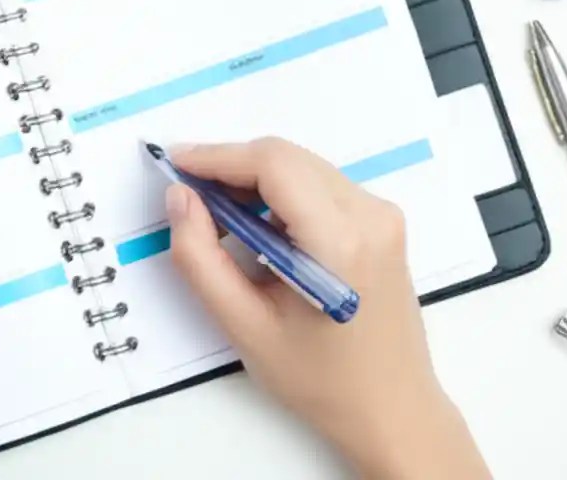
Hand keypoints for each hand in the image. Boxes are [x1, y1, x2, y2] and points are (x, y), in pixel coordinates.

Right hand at [166, 138, 488, 479]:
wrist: (393, 409)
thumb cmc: (319, 380)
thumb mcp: (244, 326)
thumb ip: (200, 257)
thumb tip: (179, 198)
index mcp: (339, 241)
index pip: (272, 165)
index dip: (217, 157)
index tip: (173, 164)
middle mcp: (370, 215)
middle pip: (288, 159)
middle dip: (231, 166)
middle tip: (188, 194)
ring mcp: (383, 216)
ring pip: (304, 167)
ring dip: (255, 179)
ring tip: (218, 216)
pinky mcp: (383, 224)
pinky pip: (322, 185)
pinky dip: (282, 193)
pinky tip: (259, 228)